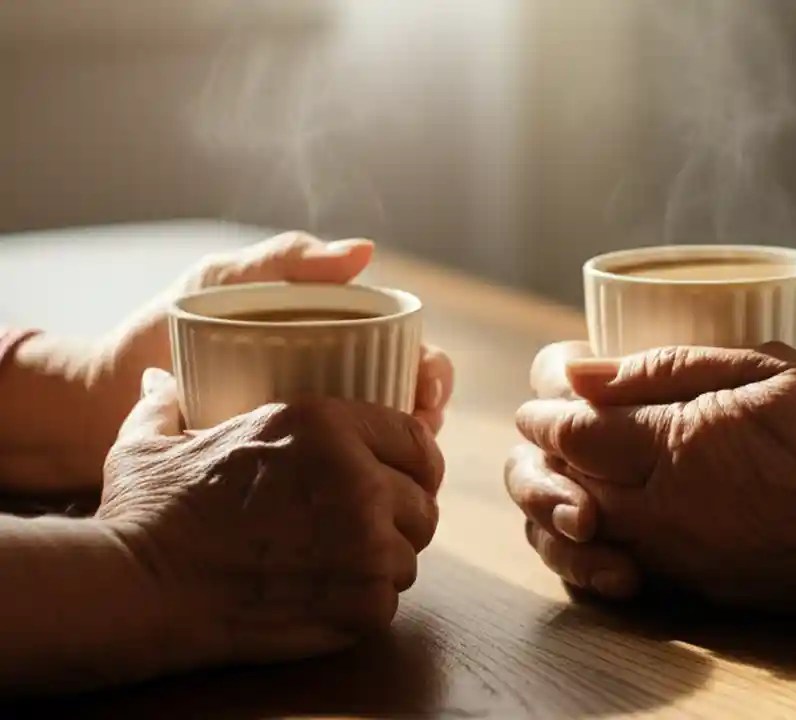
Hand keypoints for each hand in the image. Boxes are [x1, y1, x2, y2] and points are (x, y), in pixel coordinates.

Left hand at [11, 231, 453, 489]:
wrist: (99, 401)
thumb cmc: (159, 331)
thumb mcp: (219, 283)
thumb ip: (283, 260)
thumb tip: (367, 253)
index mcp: (331, 337)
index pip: (406, 351)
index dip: (432, 371)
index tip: (427, 389)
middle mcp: (333, 385)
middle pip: (407, 405)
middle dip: (427, 422)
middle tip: (419, 438)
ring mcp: (313, 433)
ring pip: (385, 450)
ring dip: (405, 463)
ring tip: (397, 476)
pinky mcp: (291, 474)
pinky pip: (345, 483)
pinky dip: (368, 492)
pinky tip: (368, 502)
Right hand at [97, 368, 443, 669]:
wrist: (137, 588)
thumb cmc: (146, 513)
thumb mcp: (154, 441)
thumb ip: (171, 406)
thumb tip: (160, 380)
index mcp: (327, 424)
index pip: (418, 440)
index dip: (413, 466)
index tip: (398, 482)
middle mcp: (359, 478)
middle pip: (421, 504)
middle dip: (395, 522)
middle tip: (354, 537)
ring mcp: (367, 543)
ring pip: (406, 556)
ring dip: (376, 567)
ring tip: (327, 571)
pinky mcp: (364, 602)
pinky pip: (387, 603)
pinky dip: (359, 609)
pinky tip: (317, 603)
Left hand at [504, 342, 795, 616]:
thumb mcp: (766, 368)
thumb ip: (665, 369)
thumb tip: (579, 372)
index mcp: (675, 449)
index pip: (567, 431)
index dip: (548, 405)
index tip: (555, 385)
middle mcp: (664, 514)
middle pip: (556, 488)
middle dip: (541, 451)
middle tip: (558, 420)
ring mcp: (679, 559)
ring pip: (577, 540)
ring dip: (561, 499)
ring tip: (580, 467)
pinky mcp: (698, 587)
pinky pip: (619, 568)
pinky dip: (599, 541)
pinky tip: (613, 515)